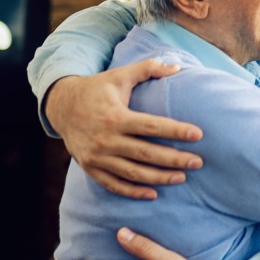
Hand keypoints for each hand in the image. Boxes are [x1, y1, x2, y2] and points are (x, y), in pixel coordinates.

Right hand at [46, 59, 200, 199]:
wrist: (60, 106)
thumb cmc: (96, 89)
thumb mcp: (120, 75)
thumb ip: (148, 68)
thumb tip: (177, 66)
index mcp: (115, 116)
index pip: (151, 126)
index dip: (176, 131)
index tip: (198, 134)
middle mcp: (106, 139)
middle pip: (145, 153)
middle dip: (173, 159)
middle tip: (197, 162)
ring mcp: (97, 156)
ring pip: (132, 172)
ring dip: (158, 177)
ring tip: (182, 177)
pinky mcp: (90, 168)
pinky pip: (114, 184)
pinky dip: (133, 191)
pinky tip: (153, 193)